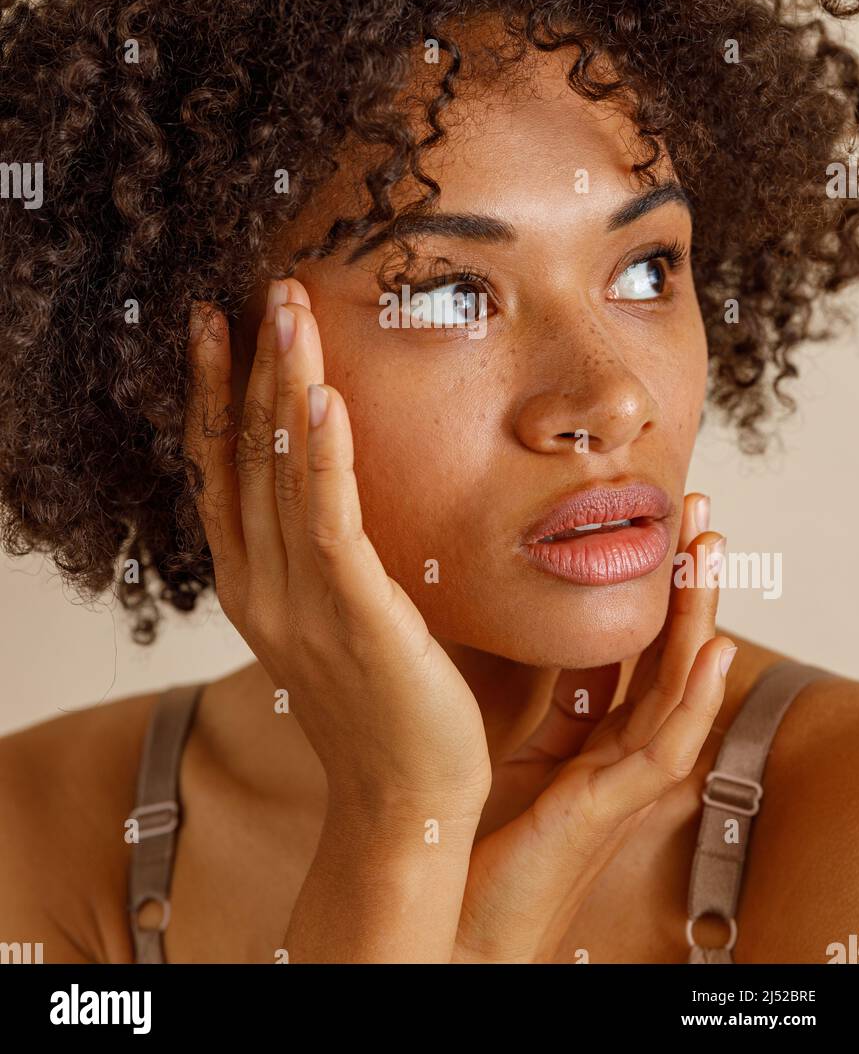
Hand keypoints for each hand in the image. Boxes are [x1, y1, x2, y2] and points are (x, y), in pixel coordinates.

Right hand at [183, 279, 492, 818]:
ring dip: (283, 383)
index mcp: (258, 583)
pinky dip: (323, 456)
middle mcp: (262, 586)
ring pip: (281, 471)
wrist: (408, 802)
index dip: (217, 393)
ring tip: (287, 308)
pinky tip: (325, 396)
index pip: (226, 468)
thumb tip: (372, 475)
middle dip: (248, 365)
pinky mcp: (352, 616)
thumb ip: (346, 548)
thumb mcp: (354, 613)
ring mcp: (299, 602)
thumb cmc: (395, 703)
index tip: (220, 325)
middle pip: (245, 453)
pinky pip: (329, 522)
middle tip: (259, 288)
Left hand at [450, 493, 730, 962]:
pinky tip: (711, 650)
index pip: (638, 645)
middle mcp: (619, 751)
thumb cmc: (476, 827)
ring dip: (701, 615)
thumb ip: (534, 691)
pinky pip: (665, 746)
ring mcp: (622, 779)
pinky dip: (694, 697)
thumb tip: (514, 615)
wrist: (446, 903)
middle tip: (693, 512)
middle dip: (686, 582)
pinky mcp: (609, 806)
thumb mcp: (510, 738)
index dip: (654, 585)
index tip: (657, 521)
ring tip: (710, 550)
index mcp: (594, 733)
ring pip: (679, 685)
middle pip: (668, 653)